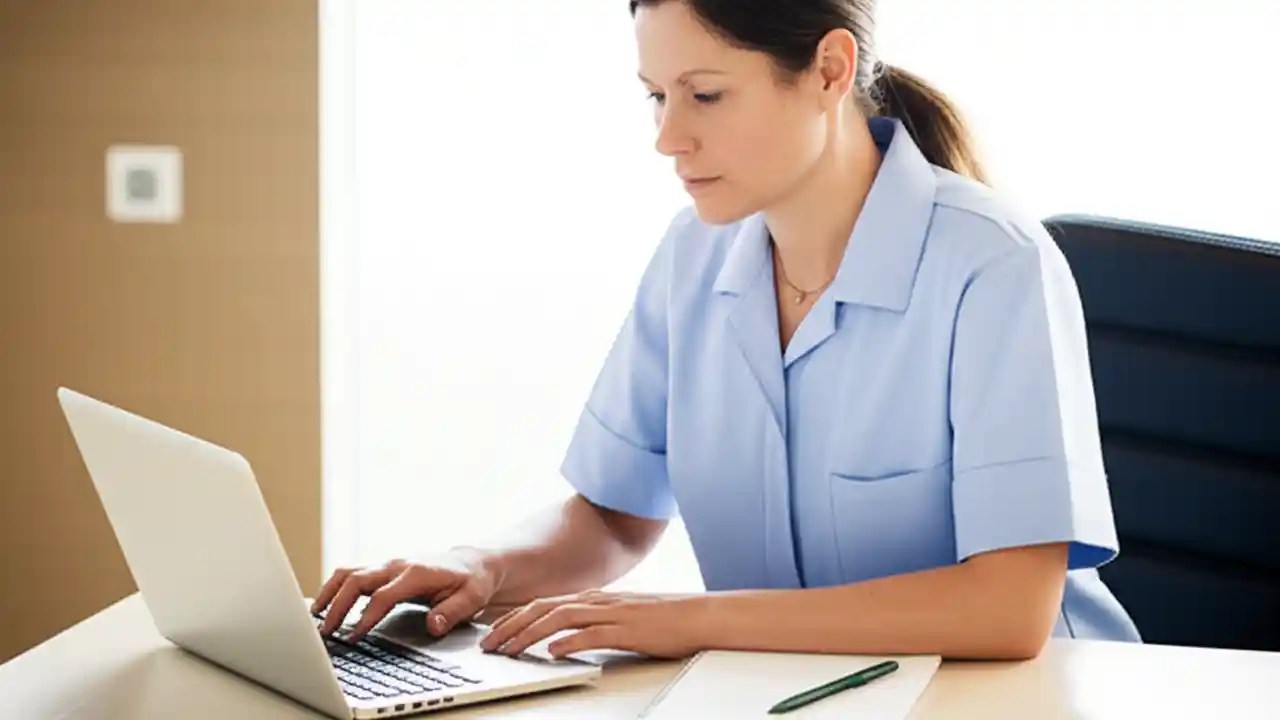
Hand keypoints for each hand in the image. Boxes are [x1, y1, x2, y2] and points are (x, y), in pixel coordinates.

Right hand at [311, 548, 500, 642]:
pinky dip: (335, 588)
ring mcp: (388, 565)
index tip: (353, 636)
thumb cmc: (471, 582)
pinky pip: (353, 574)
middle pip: (357, 579)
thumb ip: (452, 612)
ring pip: (349, 572)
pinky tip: (326, 605)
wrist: (473, 563)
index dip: (366, 617)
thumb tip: (433, 625)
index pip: (383, 596)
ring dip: (330, 592)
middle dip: (338, 605)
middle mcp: (398, 565)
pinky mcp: (383, 569)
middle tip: (326, 631)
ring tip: (315, 616)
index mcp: (417, 573)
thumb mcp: (472, 598)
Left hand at [477, 589, 709, 659]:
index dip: (514, 617)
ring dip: (529, 634)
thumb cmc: (663, 619)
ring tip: (509, 649)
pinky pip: (592, 634)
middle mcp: (597, 601)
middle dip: (510, 626)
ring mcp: (611, 613)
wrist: (698, 615)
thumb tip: (562, 638)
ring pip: (559, 619)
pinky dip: (569, 641)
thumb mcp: (618, 617)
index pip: (543, 603)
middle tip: (488, 644)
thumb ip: (592, 623)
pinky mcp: (627, 629)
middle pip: (542, 608)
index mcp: (593, 598)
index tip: (493, 632)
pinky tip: (553, 652)